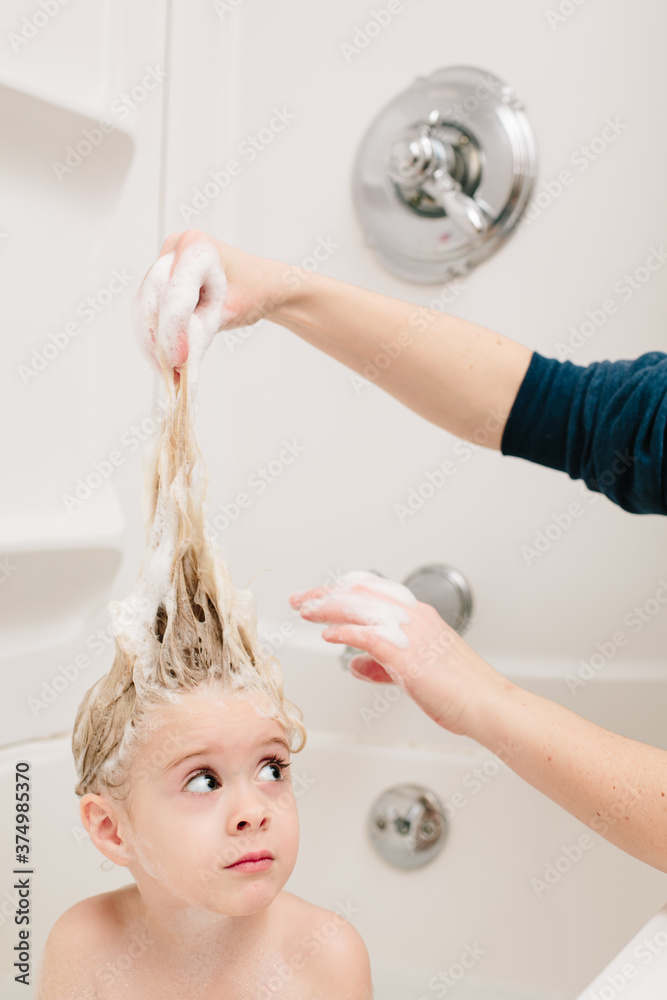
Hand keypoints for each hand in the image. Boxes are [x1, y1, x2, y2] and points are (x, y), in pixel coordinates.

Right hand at [135, 229, 289, 381]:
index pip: (175, 294)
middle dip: (158, 339)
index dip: (173, 330)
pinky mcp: (160, 279)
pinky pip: (149, 311)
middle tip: (169, 372)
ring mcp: (164, 261)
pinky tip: (164, 362)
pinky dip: (155, 337)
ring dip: (153, 342)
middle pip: (152, 299)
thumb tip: (175, 362)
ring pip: (146, 307)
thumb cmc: (252, 292)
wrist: (259, 283)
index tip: (178, 361)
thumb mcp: (231, 314)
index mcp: (196, 246)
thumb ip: (200, 333)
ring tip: (167, 372)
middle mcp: (174, 247)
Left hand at [289, 571, 504, 735]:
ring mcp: (410, 632)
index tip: (320, 593)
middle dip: (325, 593)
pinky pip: (367, 635)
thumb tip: (357, 664)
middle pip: (359, 592)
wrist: (486, 703)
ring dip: (327, 606)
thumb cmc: (460, 690)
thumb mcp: (415, 672)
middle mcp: (413, 616)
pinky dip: (344, 631)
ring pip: (359, 607)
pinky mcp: (406, 653)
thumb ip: (383, 664)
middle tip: (300, 598)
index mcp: (419, 616)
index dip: (342, 588)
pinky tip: (329, 634)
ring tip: (306, 610)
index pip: (372, 589)